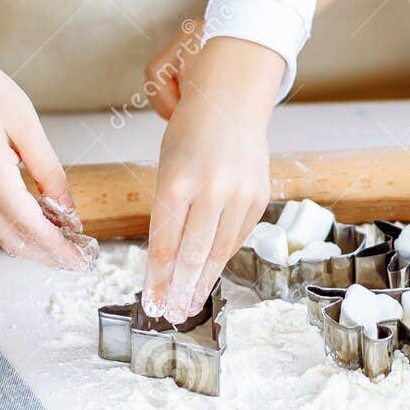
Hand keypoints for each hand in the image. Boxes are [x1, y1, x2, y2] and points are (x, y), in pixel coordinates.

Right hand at [0, 0, 88, 269]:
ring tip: (70, 245)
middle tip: (82, 259)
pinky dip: (24, 230)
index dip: (59, 248)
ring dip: (37, 246)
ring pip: (6, 236)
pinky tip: (48, 225)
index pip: (32, 227)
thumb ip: (49, 172)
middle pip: (17, 242)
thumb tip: (68, 210)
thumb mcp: (29, 129)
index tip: (82, 260)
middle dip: (50, 256)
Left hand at [142, 36, 284, 323]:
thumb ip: (164, 209)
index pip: (165, 242)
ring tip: (189, 305)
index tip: (151, 300)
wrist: (234, 96)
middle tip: (169, 314)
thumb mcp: (166, 163)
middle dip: (179, 289)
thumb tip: (163, 259)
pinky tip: (210, 275)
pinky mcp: (258, 198)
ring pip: (218, 251)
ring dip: (202, 282)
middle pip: (192, 254)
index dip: (157, 277)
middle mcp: (211, 189)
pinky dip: (221, 258)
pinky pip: (237, 237)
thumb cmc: (192, 128)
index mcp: (178, 179)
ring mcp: (239, 195)